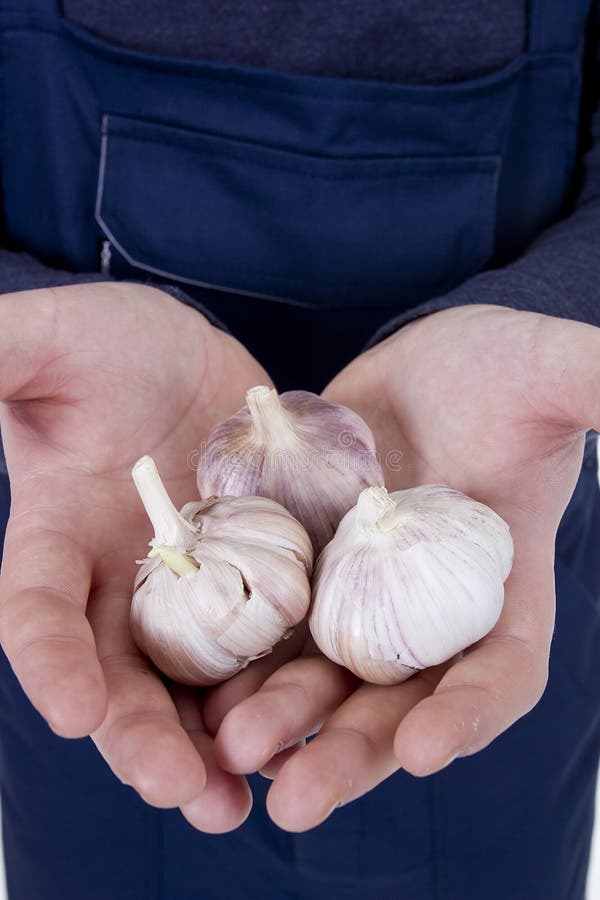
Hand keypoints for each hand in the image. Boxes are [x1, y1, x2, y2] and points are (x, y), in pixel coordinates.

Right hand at [0, 281, 269, 831]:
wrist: (189, 357)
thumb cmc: (107, 343)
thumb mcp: (50, 343)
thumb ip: (2, 359)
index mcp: (59, 539)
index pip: (39, 609)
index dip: (50, 660)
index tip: (72, 712)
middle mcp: (122, 582)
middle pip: (124, 672)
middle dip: (142, 734)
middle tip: (177, 791)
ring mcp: (197, 585)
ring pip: (198, 678)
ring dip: (216, 742)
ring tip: (237, 802)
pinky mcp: (260, 574)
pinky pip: (271, 636)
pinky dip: (284, 686)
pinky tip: (309, 732)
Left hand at [210, 304, 598, 829]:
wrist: (419, 364)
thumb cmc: (498, 369)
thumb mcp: (545, 372)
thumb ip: (590, 387)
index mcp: (503, 591)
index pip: (500, 672)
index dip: (471, 715)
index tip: (426, 750)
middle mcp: (430, 614)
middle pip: (398, 701)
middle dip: (353, 749)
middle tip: (300, 800)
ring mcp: (363, 597)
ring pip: (324, 677)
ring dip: (281, 719)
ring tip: (233, 748)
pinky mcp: (308, 570)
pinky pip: (273, 627)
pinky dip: (241, 662)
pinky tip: (201, 691)